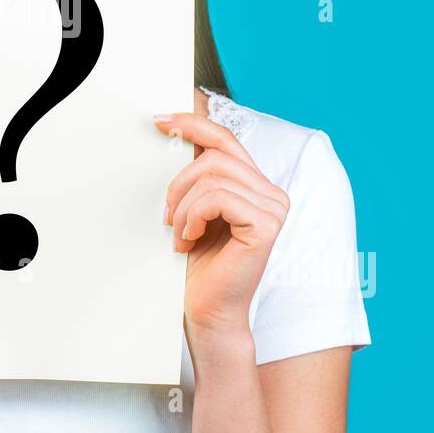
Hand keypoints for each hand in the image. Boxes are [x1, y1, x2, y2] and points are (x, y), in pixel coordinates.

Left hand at [154, 112, 288, 340]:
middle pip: (216, 154)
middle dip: (179, 181)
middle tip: (166, 215)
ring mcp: (273, 209)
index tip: (160, 121)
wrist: (207, 311)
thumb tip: (172, 132)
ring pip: (213, 175)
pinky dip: (193, 216)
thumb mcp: (193, 210)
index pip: (225, 139)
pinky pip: (218, 198)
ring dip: (183, 205)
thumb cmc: (199, 266)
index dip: (193, 124)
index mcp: (256, 186)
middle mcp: (271, 194)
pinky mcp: (266, 226)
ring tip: (178, 232)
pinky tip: (189, 239)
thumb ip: (195, 177)